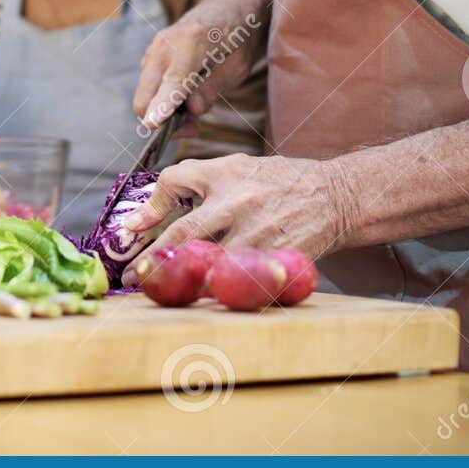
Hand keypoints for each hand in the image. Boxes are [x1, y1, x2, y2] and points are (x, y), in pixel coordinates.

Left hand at [118, 154, 358, 285]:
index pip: (174, 180)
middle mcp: (239, 199)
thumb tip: (154, 208)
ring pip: (211, 262)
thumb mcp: (240, 167)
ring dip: (185, 281)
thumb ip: (202, 183)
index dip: (150, 206)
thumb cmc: (282, 183)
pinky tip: (205, 299)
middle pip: (185, 232)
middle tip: (135, 276)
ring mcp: (259, 231)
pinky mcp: (276, 257)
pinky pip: (241, 279)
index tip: (132, 228)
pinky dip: (221, 291)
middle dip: (156, 258)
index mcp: (227, 172)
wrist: (336, 197)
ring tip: (163, 294)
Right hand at [132, 0, 269, 127]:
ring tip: (194, 107)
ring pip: (145, 93)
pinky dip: (162, 96)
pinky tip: (185, 93)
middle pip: (146, 94)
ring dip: (163, 108)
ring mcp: (155, 46)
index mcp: (192, 41)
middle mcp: (165, 42)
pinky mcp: (152, 52)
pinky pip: (149, 84)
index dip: (162, 106)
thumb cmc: (240, 38)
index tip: (152, 126)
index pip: (173, 82)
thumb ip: (211, 89)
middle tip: (192, 126)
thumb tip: (191, 111)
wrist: (232, 8)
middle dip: (162, 117)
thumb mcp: (237, 68)